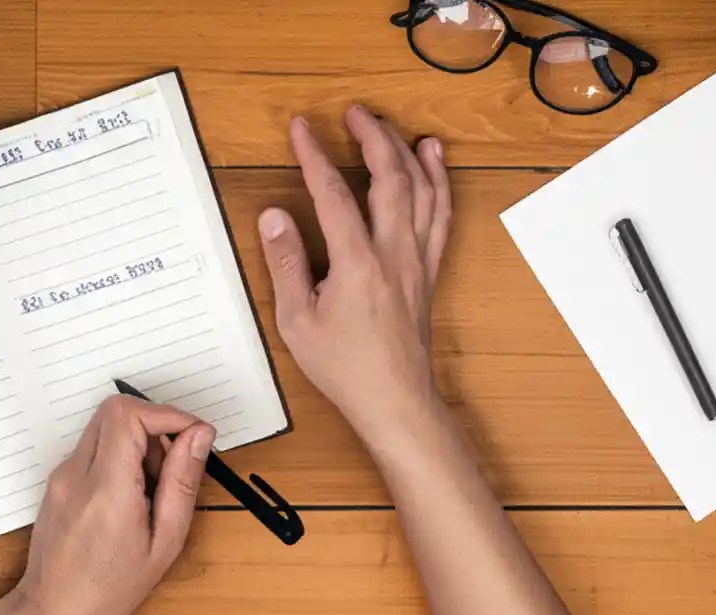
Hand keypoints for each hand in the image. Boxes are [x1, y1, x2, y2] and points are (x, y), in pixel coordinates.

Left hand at [12, 396, 215, 614]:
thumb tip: (199, 435)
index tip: (193, 434)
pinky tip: (129, 496)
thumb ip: (182, 481)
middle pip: (115, 411)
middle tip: (172, 464)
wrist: (56, 611)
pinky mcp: (57, 479)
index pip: (129, 416)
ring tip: (150, 488)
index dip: (167, 414)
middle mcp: (76, 474)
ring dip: (137, 441)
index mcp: (107, 491)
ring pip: (104, 426)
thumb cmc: (113, 589)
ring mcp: (61, 475)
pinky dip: (119, 455)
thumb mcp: (165, 541)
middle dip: (154, 425)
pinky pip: (93, 447)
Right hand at [258, 107, 451, 449]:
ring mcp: (417, 260)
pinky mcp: (428, 271)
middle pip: (390, 178)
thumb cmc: (345, 367)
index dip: (315, 155)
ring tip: (395, 127)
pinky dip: (439, 183)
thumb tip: (275, 217)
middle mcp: (394, 252)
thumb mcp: (297, 321)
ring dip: (408, 152)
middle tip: (353, 114)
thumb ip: (286, 264)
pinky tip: (433, 165)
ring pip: (423, 191)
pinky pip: (440, 215)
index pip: (334, 194)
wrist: (396, 399)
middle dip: (372, 137)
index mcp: (357, 263)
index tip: (302, 128)